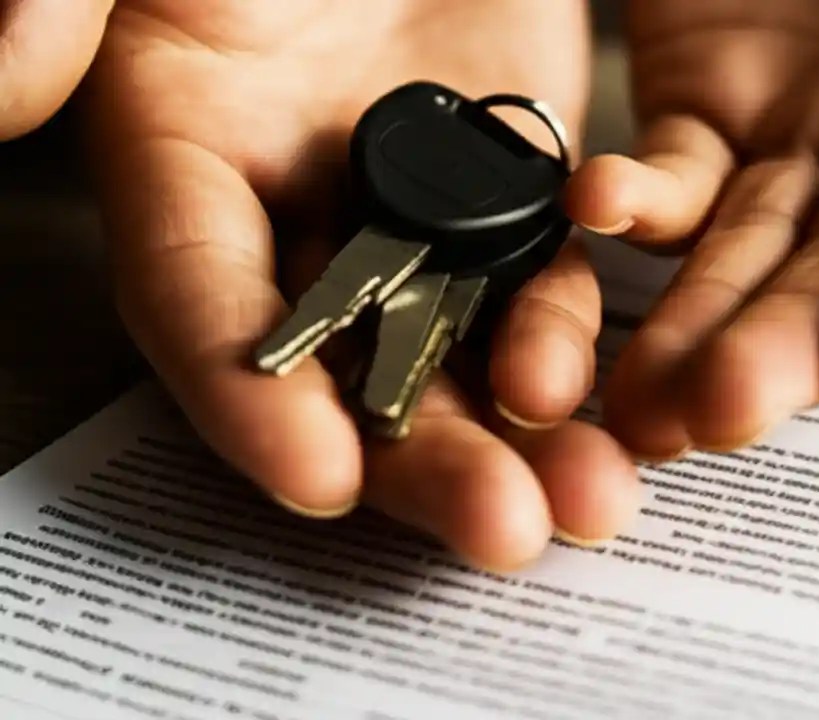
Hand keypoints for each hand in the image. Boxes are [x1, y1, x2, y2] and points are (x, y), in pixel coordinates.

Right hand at [0, 0, 640, 570]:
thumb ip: (55, 2)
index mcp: (184, 157)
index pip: (198, 301)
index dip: (250, 396)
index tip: (317, 478)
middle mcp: (300, 213)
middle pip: (352, 366)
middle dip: (426, 457)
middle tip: (500, 530)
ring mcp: (417, 209)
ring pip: (462, 348)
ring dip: (527, 434)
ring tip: (593, 499)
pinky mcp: (514, 186)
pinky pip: (548, 279)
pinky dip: (577, 343)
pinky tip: (622, 410)